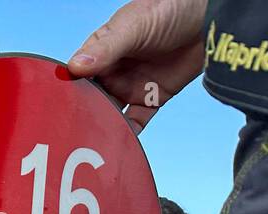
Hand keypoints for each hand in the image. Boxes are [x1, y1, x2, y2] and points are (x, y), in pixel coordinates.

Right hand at [69, 0, 208, 132]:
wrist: (209, 17)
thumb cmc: (169, 9)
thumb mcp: (132, 27)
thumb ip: (106, 49)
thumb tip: (75, 67)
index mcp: (100, 52)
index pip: (77, 75)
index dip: (67, 92)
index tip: (57, 109)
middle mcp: (112, 71)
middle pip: (91, 100)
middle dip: (83, 116)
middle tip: (72, 134)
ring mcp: (131, 86)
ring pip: (111, 114)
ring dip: (103, 128)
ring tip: (92, 145)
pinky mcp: (152, 98)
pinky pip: (136, 122)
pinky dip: (129, 135)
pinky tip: (119, 146)